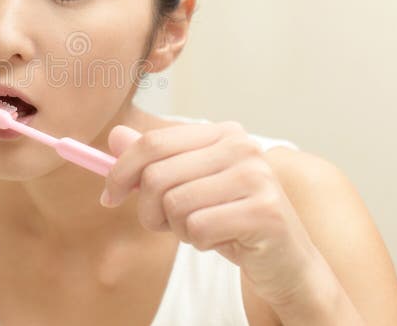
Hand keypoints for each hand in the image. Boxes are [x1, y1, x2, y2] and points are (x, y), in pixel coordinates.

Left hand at [102, 121, 322, 307]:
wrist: (286, 263)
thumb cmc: (231, 221)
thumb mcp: (186, 188)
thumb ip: (152, 161)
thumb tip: (114, 137)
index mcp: (221, 133)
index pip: (152, 143)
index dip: (121, 172)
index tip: (110, 196)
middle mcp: (241, 146)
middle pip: (157, 175)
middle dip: (149, 209)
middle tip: (166, 224)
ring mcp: (256, 177)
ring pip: (174, 204)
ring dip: (178, 228)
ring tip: (204, 229)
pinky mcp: (264, 211)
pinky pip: (198, 228)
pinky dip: (201, 242)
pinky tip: (223, 240)